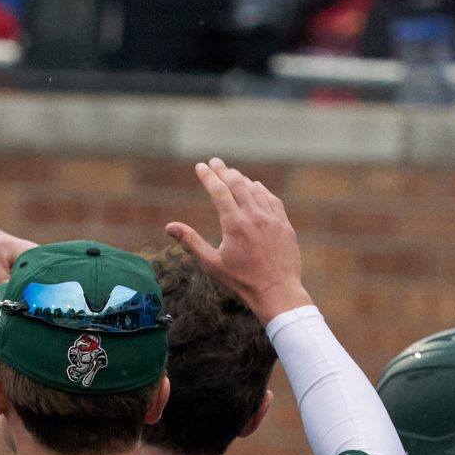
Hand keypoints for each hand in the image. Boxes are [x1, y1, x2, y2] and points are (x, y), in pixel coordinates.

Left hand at [0, 227, 37, 316]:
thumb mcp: (7, 292)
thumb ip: (28, 282)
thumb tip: (49, 281)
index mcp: (0, 242)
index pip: (34, 253)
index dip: (42, 270)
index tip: (46, 285)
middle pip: (23, 250)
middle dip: (27, 268)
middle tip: (31, 286)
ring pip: (12, 250)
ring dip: (16, 265)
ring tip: (13, 282)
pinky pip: (0, 250)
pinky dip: (4, 261)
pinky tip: (1, 276)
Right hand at [165, 158, 310, 324]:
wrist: (277, 292)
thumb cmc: (242, 281)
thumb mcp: (212, 264)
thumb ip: (191, 241)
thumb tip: (170, 227)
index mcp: (234, 224)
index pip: (219, 191)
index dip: (208, 176)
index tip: (200, 166)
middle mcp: (254, 215)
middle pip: (237, 183)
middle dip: (223, 170)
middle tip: (214, 162)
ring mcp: (272, 218)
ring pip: (255, 189)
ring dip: (241, 179)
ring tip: (231, 174)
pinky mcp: (284, 224)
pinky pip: (271, 199)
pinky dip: (260, 190)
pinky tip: (256, 187)